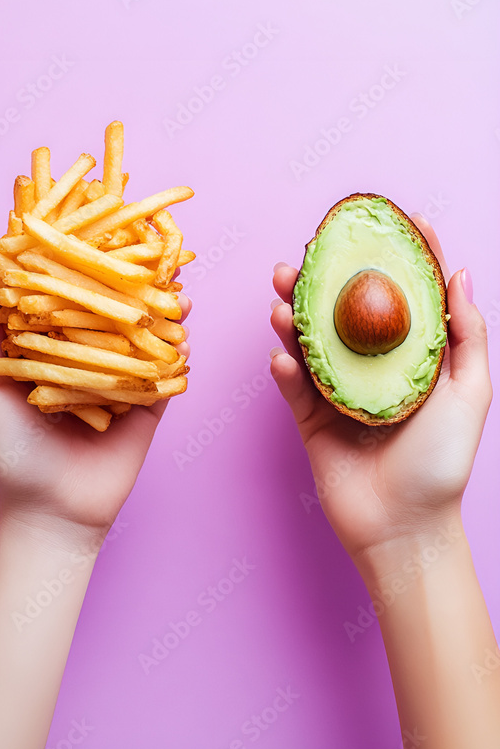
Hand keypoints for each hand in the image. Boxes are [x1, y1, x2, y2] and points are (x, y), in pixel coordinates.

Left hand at [0, 264, 190, 542]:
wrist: (52, 510)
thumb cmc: (10, 449)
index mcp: (51, 346)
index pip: (66, 293)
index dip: (77, 261)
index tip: (90, 225)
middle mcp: (88, 355)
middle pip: (112, 308)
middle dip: (130, 279)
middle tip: (144, 249)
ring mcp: (121, 378)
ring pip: (146, 334)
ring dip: (161, 309)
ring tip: (171, 288)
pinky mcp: (148, 403)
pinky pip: (167, 371)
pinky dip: (178, 349)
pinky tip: (182, 330)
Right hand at [270, 215, 491, 563]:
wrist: (404, 528)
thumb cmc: (443, 463)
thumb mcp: (469, 392)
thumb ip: (467, 334)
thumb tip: (461, 274)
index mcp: (411, 360)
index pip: (402, 298)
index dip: (397, 259)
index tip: (390, 219)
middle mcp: (372, 369)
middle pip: (342, 314)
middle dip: (320, 283)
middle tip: (301, 257)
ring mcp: (338, 393)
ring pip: (309, 343)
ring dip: (291, 318)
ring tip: (278, 298)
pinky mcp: (311, 420)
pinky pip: (293, 386)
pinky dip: (284, 368)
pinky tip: (281, 355)